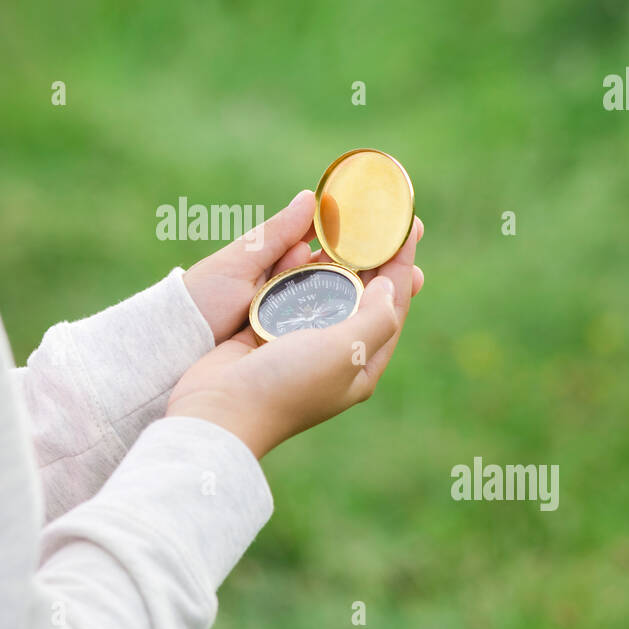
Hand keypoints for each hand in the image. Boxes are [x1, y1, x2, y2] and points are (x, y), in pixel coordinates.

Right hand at [167, 214, 423, 458]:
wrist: (218, 410)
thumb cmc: (286, 384)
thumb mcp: (345, 352)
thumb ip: (375, 318)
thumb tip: (391, 286)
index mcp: (360, 366)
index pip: (391, 308)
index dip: (401, 267)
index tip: (409, 228)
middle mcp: (334, 354)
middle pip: (361, 297)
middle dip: (373, 258)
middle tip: (384, 219)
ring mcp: (299, 343)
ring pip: (325, 291)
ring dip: (336, 259)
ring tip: (349, 223)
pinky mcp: (266, 331)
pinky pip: (291, 292)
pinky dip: (300, 268)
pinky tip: (306, 243)